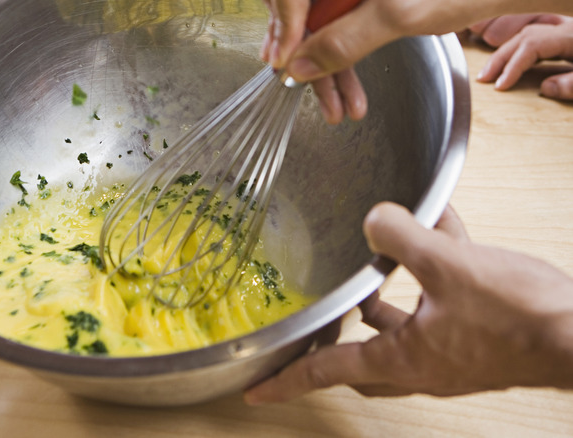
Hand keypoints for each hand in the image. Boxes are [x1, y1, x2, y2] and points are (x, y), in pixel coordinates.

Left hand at [244, 202, 572, 403]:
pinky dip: (431, 273)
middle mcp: (422, 363)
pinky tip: (436, 228)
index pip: (327, 371)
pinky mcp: (476, 336)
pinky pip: (440, 304)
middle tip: (314, 326)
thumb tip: (374, 219)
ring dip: (382, 300)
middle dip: (334, 344)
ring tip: (370, 266)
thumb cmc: (522, 318)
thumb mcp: (451, 267)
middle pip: (360, 360)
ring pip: (400, 328)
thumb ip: (404, 238)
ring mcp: (450, 352)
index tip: (255, 390)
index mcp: (402, 359)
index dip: (286, 380)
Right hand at [261, 0, 572, 122]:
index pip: (298, 6)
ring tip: (344, 110)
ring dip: (337, 71)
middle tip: (323, 105)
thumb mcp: (394, 18)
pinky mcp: (375, 0)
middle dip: (317, 67)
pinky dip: (350, 58)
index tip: (285, 75)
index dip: (288, 42)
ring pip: (333, 29)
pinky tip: (351, 84)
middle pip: (313, 20)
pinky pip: (350, 28)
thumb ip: (342, 41)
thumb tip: (298, 66)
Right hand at [472, 15, 572, 99]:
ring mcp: (564, 30)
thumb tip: (545, 88)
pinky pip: (534, 38)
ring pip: (526, 34)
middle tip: (483, 79)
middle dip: (499, 58)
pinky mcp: (565, 36)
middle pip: (522, 37)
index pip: (531, 45)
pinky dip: (517, 50)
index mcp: (571, 35)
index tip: (500, 86)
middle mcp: (565, 29)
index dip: (512, 65)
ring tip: (489, 72)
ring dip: (505, 52)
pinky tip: (508, 63)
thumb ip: (572, 84)